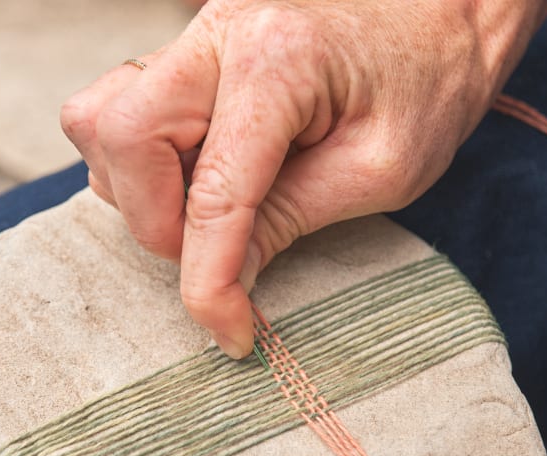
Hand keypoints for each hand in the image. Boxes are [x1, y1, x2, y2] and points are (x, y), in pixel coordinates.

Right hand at [61, 0, 546, 357]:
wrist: (442, 11)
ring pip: (104, 121)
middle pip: (121, 138)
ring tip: (214, 211)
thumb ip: (291, 218)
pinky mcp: (192, 50)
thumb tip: (226, 278)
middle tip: (218, 255)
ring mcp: (197, 35)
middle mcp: (218, 33)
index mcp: (278, 61)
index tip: (229, 333)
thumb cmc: (430, 82)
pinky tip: (199, 175)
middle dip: (156, 224)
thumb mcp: (381, 169)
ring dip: (143, 190)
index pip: (212, 193)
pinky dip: (143, 161)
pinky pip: (121, 107)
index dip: (209, 281)